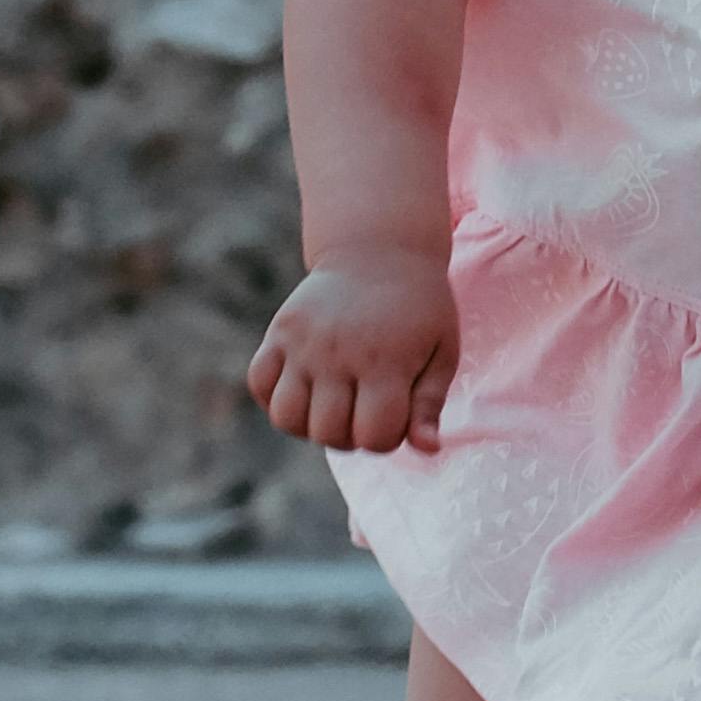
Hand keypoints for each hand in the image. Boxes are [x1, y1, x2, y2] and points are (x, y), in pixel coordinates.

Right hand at [248, 243, 458, 452]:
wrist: (380, 250)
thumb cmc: (419, 308)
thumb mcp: (441, 352)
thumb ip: (430, 403)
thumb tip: (427, 450)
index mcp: (385, 363)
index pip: (373, 437)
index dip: (386, 439)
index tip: (394, 415)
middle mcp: (338, 355)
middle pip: (328, 433)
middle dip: (350, 436)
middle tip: (364, 410)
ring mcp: (303, 343)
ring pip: (286, 417)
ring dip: (309, 425)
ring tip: (331, 406)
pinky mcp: (280, 331)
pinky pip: (259, 382)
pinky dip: (274, 396)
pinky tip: (303, 387)